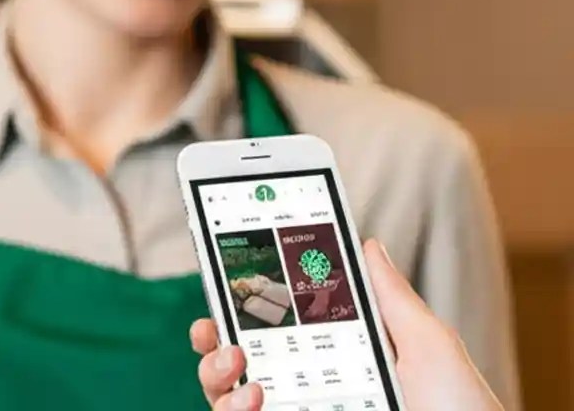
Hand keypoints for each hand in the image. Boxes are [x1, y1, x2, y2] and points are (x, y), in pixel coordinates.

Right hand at [192, 240, 505, 410]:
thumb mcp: (429, 347)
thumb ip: (390, 298)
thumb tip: (367, 244)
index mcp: (335, 362)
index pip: (274, 331)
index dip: (238, 306)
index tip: (221, 280)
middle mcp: (308, 396)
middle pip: (234, 366)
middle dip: (210, 340)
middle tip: (213, 326)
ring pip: (225, 401)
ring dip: (214, 375)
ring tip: (238, 363)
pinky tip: (254, 400)